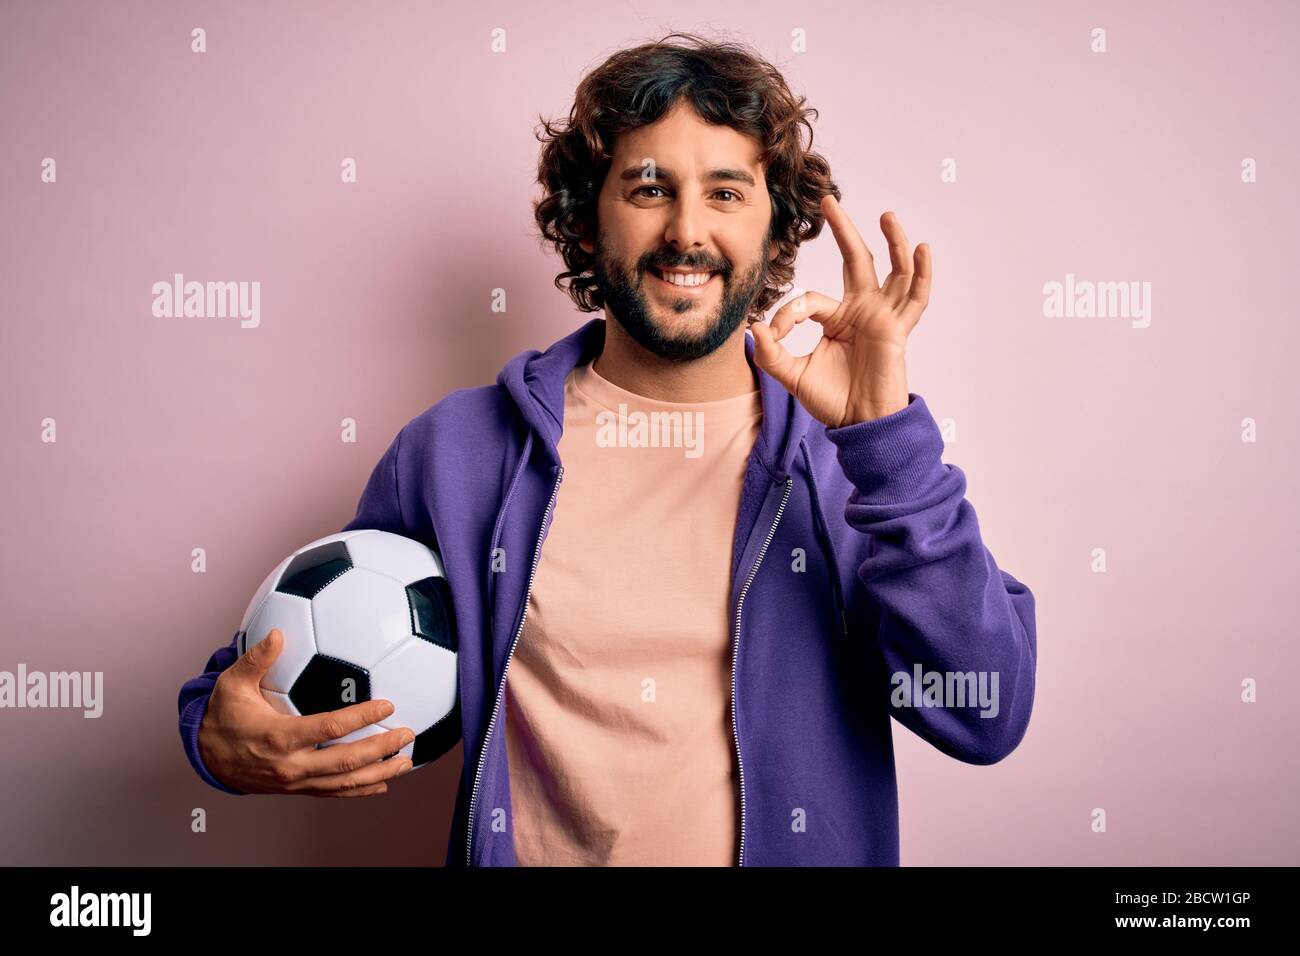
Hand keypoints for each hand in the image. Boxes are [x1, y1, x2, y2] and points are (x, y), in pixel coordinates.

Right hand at [198, 628, 415, 796]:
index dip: (362, 717)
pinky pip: (333, 793)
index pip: (330, 727)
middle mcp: (291, 765)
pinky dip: (360, 790)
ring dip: (379, 773)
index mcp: (280, 737)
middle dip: (381, 749)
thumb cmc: (223, 716)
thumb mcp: (232, 684)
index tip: (388, 705)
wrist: (206, 757)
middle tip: (407, 734)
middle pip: (346, 761)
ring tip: (406, 762)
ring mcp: (296, 782)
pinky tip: (382, 783)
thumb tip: (277, 633)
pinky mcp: (297, 790)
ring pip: (344, 783)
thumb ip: (256, 659)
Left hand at [751, 195, 931, 426]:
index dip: (789, 314)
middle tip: (829, 201)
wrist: (859, 424)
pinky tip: (922, 249)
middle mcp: (862, 311)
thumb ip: (772, 355)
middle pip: (856, 261)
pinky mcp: (898, 329)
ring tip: (887, 215)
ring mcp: (883, 317)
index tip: (775, 335)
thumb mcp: (793, 375)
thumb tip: (755, 329)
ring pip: (893, 271)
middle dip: (844, 230)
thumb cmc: (833, 400)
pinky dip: (922, 273)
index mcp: (837, 318)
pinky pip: (915, 298)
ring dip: (893, 242)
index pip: (809, 300)